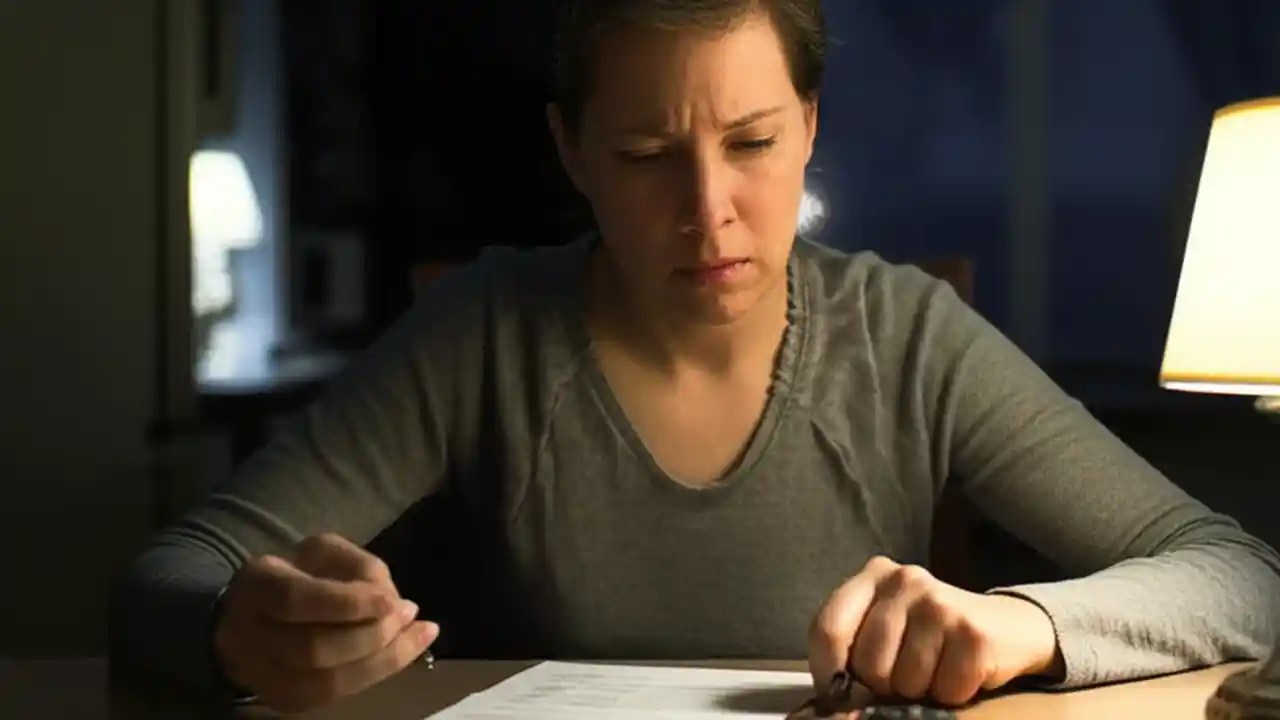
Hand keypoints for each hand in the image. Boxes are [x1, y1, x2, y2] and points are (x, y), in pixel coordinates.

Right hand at [213, 533, 439, 712]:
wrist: (258, 615)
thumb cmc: (300, 574)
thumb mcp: (326, 552)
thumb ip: (358, 569)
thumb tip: (393, 604)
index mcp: (256, 584)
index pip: (296, 599)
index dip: (348, 603)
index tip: (393, 600)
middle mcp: (247, 635)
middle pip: (313, 648)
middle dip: (372, 634)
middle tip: (409, 613)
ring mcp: (263, 676)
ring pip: (327, 682)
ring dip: (383, 658)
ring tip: (417, 632)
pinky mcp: (284, 700)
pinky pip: (335, 695)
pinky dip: (378, 673)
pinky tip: (408, 650)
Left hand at [807, 556, 1058, 709]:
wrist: (1010, 627)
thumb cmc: (932, 637)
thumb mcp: (888, 629)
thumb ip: (853, 650)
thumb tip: (830, 703)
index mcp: (873, 576)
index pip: (827, 629)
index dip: (828, 671)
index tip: (841, 692)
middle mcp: (904, 580)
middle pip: (868, 662)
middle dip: (884, 685)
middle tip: (908, 674)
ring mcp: (939, 603)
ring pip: (905, 681)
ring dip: (921, 692)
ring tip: (936, 670)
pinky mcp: (972, 632)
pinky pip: (944, 692)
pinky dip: (952, 695)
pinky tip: (961, 672)